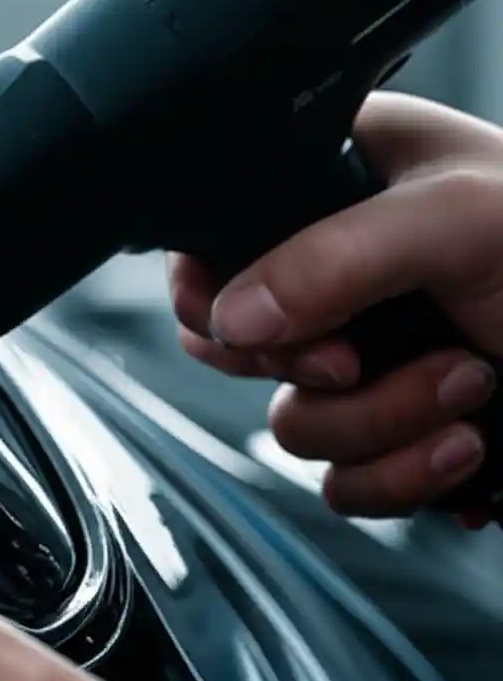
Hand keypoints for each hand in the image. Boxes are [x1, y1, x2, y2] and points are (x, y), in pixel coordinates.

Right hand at [169, 91, 502, 520]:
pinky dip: (403, 478)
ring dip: (385, 426)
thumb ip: (329, 258)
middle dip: (325, 377)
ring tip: (471, 387)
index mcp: (329, 196)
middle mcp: (333, 282)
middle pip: (245, 359)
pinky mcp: (396, 429)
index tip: (291, 331)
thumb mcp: (452, 221)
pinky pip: (345, 485)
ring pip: (297, 431)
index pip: (209, 260)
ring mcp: (364, 361)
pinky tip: (467, 446)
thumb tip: (232, 315)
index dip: (223, 309)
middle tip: (372, 355)